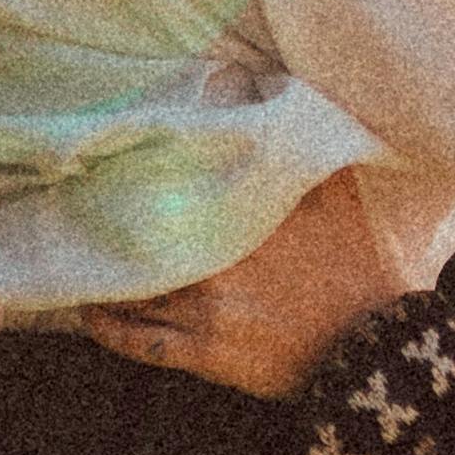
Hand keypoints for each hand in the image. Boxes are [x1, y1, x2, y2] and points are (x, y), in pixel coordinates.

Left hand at [77, 168, 418, 397]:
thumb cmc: (366, 270)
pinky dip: (112, 329)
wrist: (375, 348)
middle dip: (112, 224)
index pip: (176, 186)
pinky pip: (144, 342)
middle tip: (78, 207)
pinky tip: (91, 315)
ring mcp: (207, 310)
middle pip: (145, 237)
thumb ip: (306, 155)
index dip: (140, 177)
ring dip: (106, 277)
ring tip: (78, 260)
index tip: (114, 164)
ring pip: (137, 289)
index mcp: (244, 216)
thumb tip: (279, 99)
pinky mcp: (209, 355)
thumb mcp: (343, 196)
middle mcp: (215, 260)